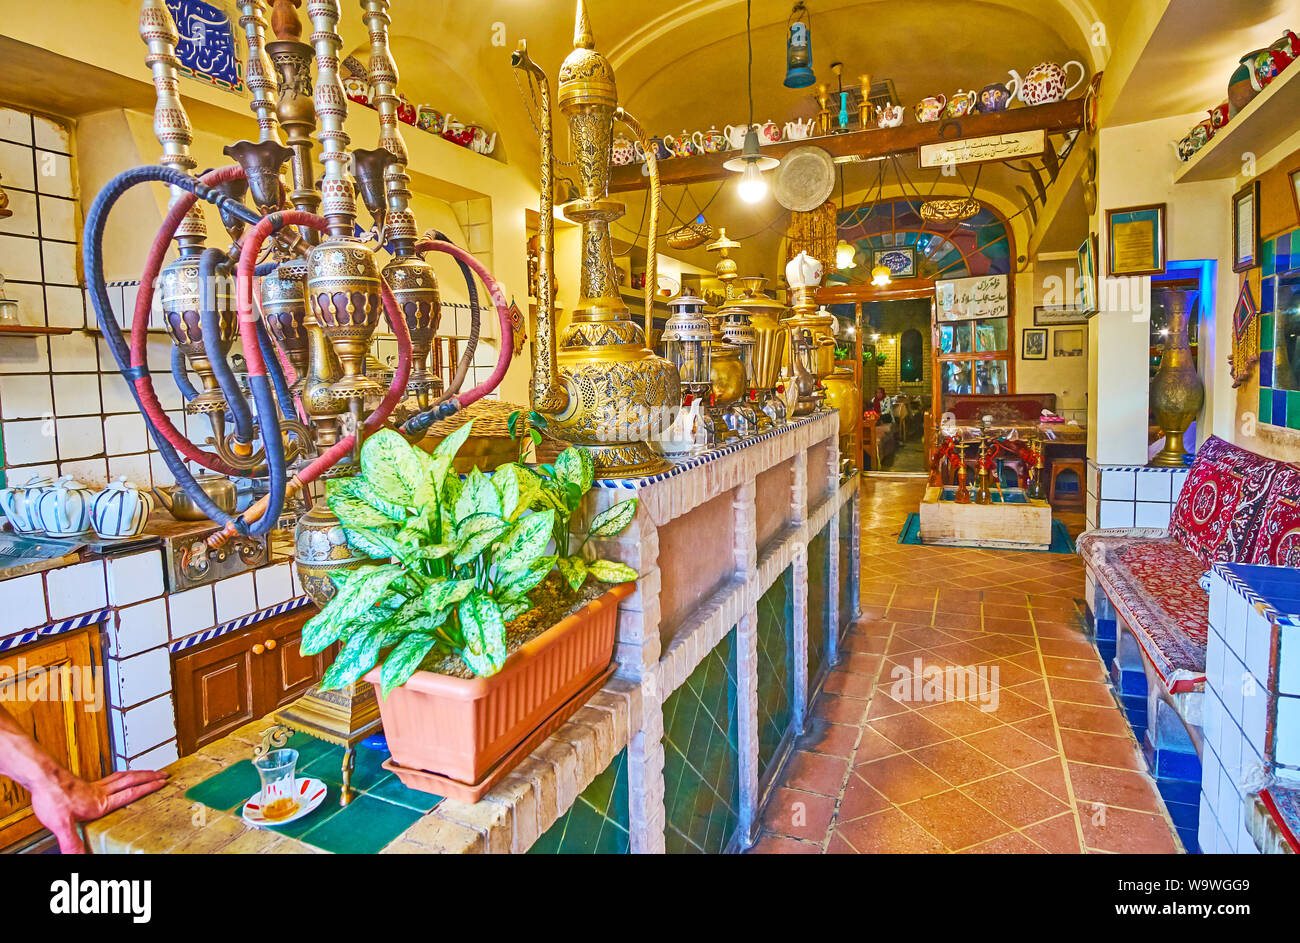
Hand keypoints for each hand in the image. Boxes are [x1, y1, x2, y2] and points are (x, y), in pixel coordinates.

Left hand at [28, 767, 167, 853]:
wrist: (41, 777)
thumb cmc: (51, 797)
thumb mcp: (61, 824)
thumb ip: (71, 841)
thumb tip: (78, 858)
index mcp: (100, 803)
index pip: (129, 794)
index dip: (147, 788)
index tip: (162, 783)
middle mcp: (100, 793)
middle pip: (130, 781)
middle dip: (149, 777)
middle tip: (164, 774)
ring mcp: (93, 786)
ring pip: (122, 777)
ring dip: (138, 774)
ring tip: (149, 772)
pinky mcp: (85, 784)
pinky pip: (110, 777)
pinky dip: (121, 775)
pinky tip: (119, 778)